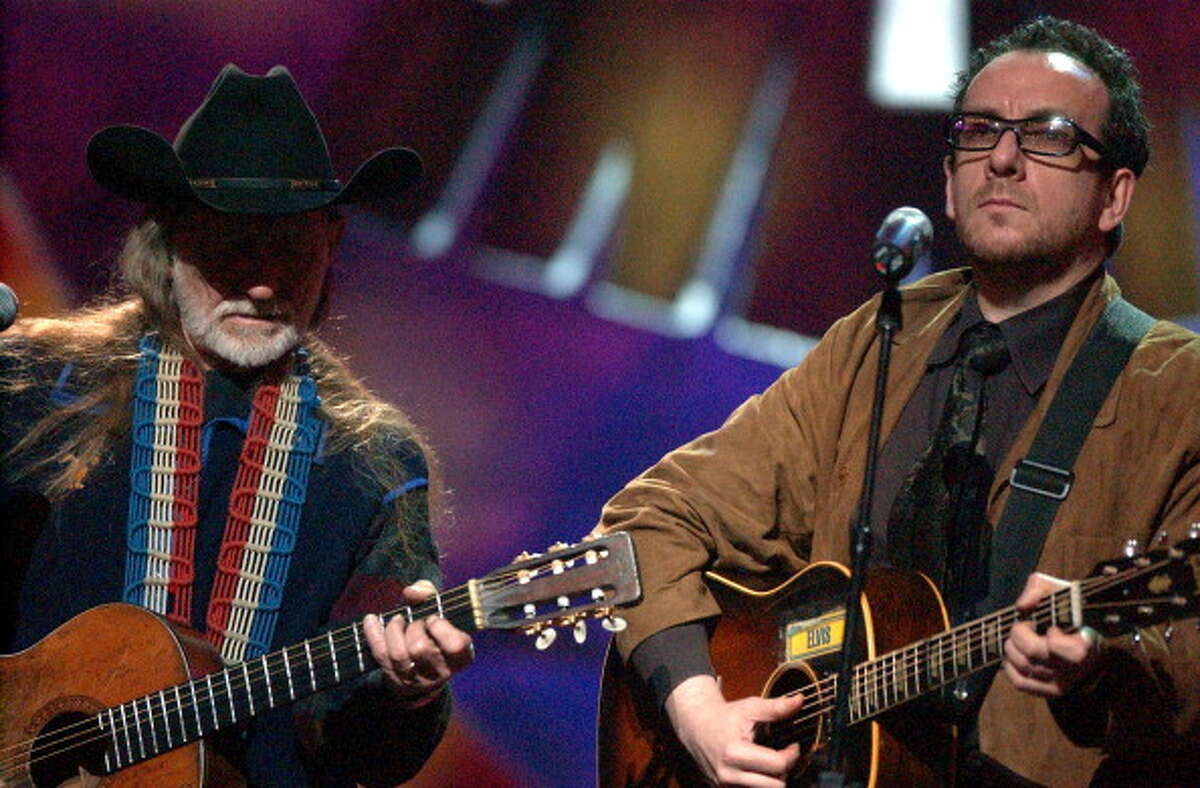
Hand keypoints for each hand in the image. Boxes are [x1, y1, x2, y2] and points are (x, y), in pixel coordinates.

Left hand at [362, 580, 474, 706]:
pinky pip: (381, 655)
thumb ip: (428, 593)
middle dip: (413, 627)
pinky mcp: (397, 681)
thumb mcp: (439, 609)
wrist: (423, 664)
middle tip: (415, 621)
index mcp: (461, 655)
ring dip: (393, 630)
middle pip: (420, 649)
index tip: (433, 619)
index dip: (440, 628)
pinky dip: (373, 634)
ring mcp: (418, 680)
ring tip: (397, 621)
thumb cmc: (434, 630)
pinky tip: (371, 620)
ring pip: (398, 654)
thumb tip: (412, 592)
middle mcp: (441, 672)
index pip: (454, 645)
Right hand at [665, 674, 803, 786]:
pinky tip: (761, 769)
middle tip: (783, 755)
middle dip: (784, 770)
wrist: (696, 726)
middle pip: (775, 786)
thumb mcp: (751, 708)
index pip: (778, 765)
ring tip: (772, 762)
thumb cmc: (725, 716)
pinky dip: (761, 783)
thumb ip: (777, 707)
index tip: (794, 745)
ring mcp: (725, 786)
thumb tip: (800, 700)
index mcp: (735, 752)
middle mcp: (729, 774)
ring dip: (773, 779)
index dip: (792, 755)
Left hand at [1003, 573, 1101, 697]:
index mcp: (1087, 643)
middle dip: (1019, 634)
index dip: (1052, 637)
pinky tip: (1013, 655)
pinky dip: (1010, 667)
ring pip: (1024, 666)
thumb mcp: (1058, 591)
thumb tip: (1021, 606)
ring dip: (1012, 648)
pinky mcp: (1050, 690)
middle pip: (1034, 653)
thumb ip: (1038, 589)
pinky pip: (1021, 683)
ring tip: (1018, 637)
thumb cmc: (1069, 611)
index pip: (1066, 649)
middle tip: (1022, 625)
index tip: (1052, 626)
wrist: (1085, 634)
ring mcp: (1064, 682)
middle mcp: (1077, 668)